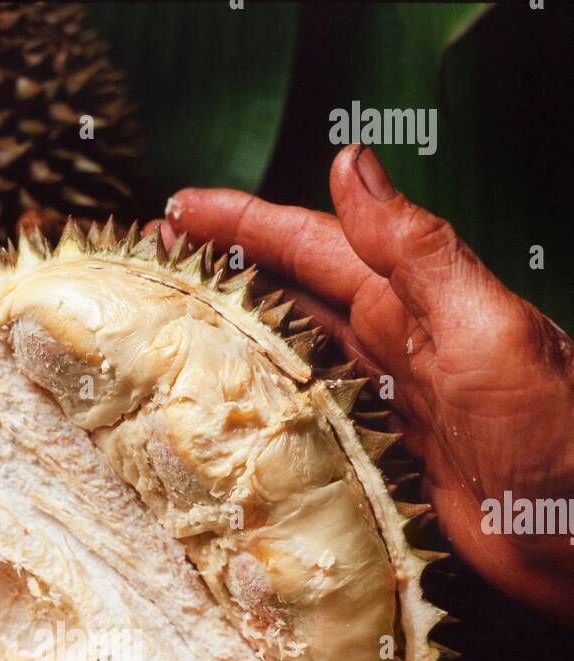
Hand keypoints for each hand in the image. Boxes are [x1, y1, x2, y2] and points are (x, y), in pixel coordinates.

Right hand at [161, 144, 573, 621]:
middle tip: (163, 258)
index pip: (316, 245)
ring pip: (301, 350)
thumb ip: (419, 251)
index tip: (182, 206)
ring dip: (245, 328)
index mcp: (416, 303)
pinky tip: (241, 408)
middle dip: (233, 265)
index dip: (246, 221)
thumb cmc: (552, 436)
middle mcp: (401, 344)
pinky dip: (275, 402)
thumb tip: (350, 165)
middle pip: (299, 290)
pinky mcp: (392, 457)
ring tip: (183, 321)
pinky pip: (317, 415)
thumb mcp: (485, 328)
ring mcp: (394, 402)